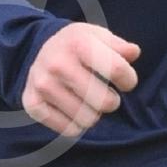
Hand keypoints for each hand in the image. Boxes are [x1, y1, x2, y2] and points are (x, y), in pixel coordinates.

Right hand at [20, 20, 140, 138]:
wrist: (38, 49)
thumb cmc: (77, 46)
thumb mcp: (98, 36)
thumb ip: (120, 46)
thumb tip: (133, 53)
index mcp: (78, 43)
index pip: (117, 70)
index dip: (129, 80)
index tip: (126, 81)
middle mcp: (57, 64)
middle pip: (104, 102)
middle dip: (112, 101)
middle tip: (105, 94)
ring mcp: (43, 85)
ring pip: (88, 119)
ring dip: (94, 114)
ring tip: (88, 101)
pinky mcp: (32, 104)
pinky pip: (69, 129)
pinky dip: (76, 124)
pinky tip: (73, 110)